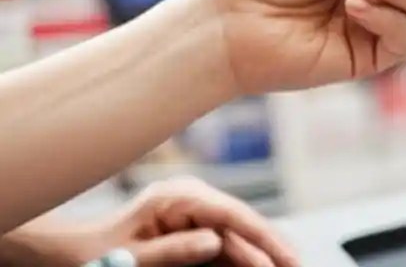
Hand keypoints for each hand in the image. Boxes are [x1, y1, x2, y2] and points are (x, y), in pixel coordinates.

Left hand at [3, 178, 296, 266]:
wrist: (67, 255)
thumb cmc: (91, 254)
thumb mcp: (128, 257)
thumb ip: (173, 251)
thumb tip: (217, 242)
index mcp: (177, 197)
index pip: (231, 214)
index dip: (263, 237)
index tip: (286, 258)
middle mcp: (192, 201)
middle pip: (242, 226)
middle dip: (268, 249)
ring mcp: (195, 217)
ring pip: (238, 240)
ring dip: (258, 258)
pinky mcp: (194, 234)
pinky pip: (225, 249)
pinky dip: (242, 261)